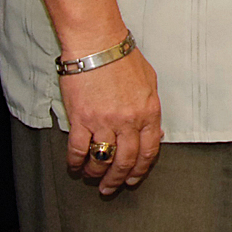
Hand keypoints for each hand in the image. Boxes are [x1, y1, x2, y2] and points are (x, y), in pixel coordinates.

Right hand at [60, 47, 161, 195]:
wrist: (97, 43)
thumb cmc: (122, 58)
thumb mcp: (150, 82)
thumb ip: (152, 109)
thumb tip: (155, 133)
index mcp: (149, 112)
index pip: (149, 151)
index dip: (141, 169)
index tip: (134, 179)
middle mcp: (129, 120)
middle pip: (126, 161)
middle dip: (119, 180)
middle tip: (110, 188)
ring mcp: (105, 121)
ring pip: (103, 159)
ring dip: (97, 174)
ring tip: (92, 178)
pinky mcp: (81, 118)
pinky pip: (79, 150)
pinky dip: (76, 162)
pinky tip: (75, 166)